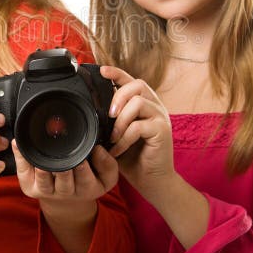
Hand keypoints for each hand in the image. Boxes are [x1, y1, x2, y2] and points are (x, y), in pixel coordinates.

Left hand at [12, 141, 117, 216]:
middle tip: (62, 160)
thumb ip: (107, 164)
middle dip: (62, 171)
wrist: (68, 202)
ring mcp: (46, 191)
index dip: (83, 170)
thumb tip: (98, 149)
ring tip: (41, 160)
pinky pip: (24, 173)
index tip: (82, 159)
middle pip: (64, 182)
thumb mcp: (106, 177)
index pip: (86, 180)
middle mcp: (66, 192)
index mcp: (87, 188)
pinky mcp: (30, 188)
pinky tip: (19, 145)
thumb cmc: (88, 181)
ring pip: (44, 181)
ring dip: (42, 170)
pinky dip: (21, 159)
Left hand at [100, 65, 176, 198]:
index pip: (131, 80)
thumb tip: (90, 108)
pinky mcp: (162, 131)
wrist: (152, 181)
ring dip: (120, 119)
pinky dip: (124, 138)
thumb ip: (110, 119)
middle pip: (137, 85)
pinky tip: (117, 149)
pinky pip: (139, 126)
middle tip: (108, 115)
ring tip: (112, 136)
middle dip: (118, 96)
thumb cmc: (133, 157)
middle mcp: (155, 106)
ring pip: (138, 102)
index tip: (100, 71)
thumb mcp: (116, 134)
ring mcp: (161, 117)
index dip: (116, 73)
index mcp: (144, 103)